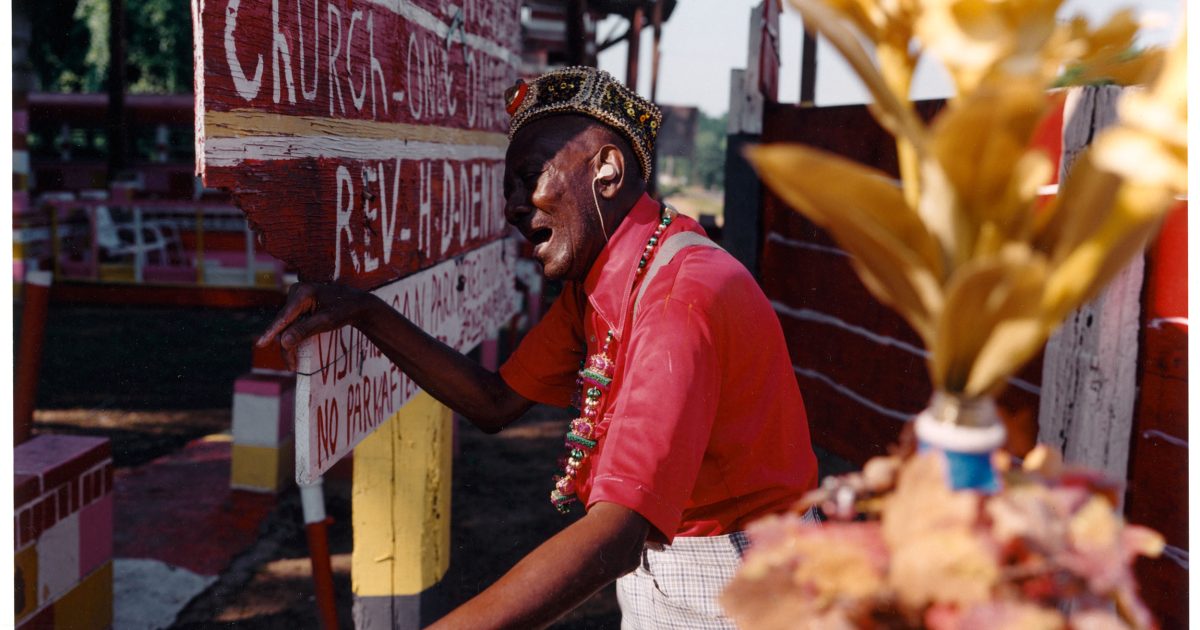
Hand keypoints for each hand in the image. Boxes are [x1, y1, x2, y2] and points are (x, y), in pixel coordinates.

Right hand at [256, 282, 375, 369]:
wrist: (357, 303)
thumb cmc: (345, 310)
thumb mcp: (327, 321)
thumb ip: (305, 330)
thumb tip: (283, 342)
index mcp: (303, 292)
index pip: (285, 317)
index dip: (272, 332)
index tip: (261, 344)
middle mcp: (296, 292)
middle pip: (284, 324)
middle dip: (286, 345)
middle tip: (291, 366)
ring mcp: (296, 298)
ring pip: (286, 326)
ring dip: (289, 344)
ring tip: (293, 364)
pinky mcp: (298, 305)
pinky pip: (291, 324)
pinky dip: (293, 337)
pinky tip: (294, 352)